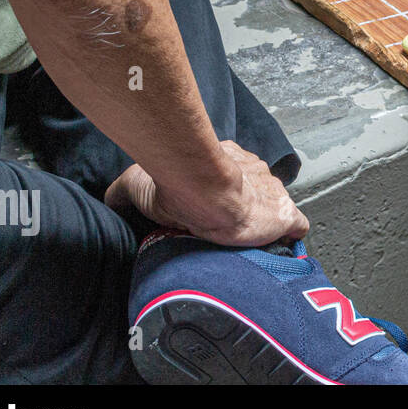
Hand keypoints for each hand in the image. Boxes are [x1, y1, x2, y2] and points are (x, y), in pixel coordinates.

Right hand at [105, 140, 309, 245]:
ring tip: (255, 245)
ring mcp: (271, 191)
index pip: (230, 176)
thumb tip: (111, 200)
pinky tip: (283, 247)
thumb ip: (127, 192)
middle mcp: (253, 172)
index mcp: (224, 161)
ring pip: (275, 206)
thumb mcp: (137, 185)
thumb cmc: (173, 182)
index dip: (223, 194)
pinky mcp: (283, 214)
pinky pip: (296, 225)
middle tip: (231, 231)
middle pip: (256, 191)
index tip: (213, 211)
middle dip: (247, 209)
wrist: (203, 187)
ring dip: (267, 223)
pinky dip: (291, 235)